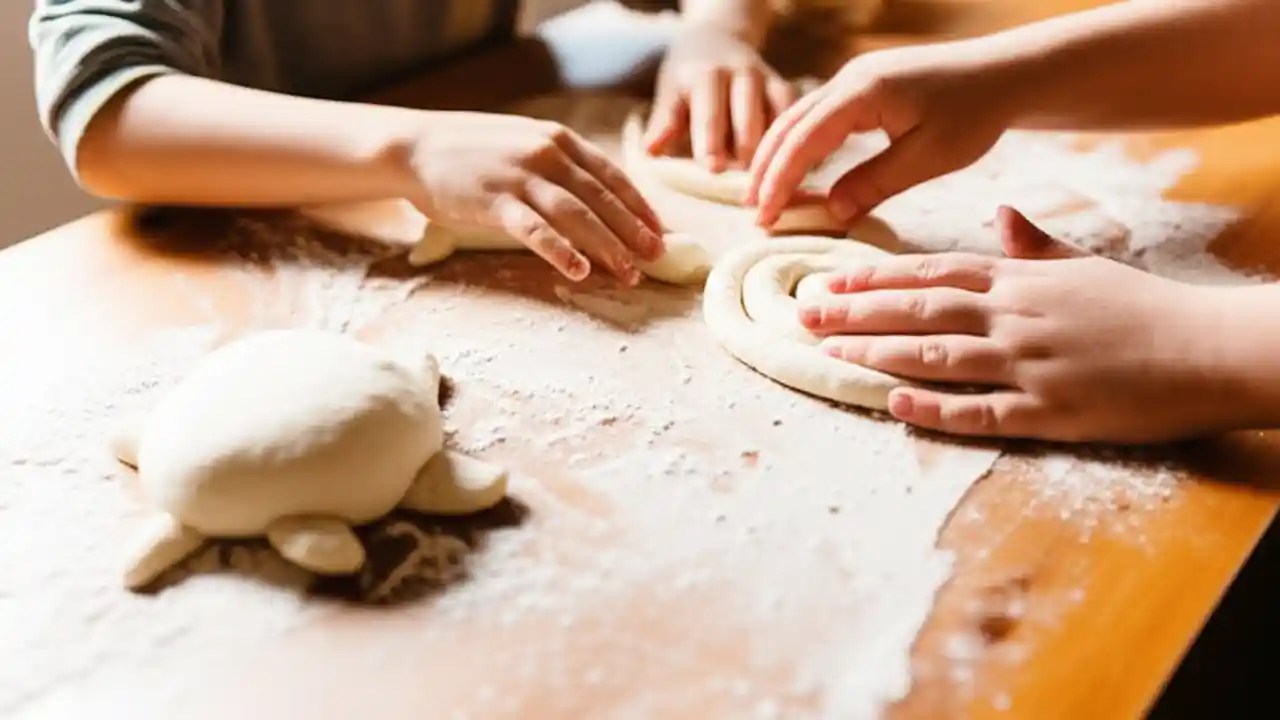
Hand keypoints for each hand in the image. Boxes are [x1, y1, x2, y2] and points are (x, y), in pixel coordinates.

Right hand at [408, 112, 663, 284]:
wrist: (415, 146)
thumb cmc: (472, 151)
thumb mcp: (525, 144)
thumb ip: (560, 165)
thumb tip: (597, 199)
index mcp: (559, 139)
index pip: (612, 175)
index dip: (639, 205)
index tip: (660, 230)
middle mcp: (547, 154)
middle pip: (602, 198)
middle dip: (633, 231)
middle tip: (656, 257)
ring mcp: (521, 176)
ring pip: (578, 215)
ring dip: (608, 246)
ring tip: (628, 273)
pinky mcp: (496, 201)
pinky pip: (536, 230)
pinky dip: (561, 251)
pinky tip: (580, 271)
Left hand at [645, 23, 794, 171]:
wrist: (717, 39)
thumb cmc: (687, 78)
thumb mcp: (670, 93)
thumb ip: (664, 122)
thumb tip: (650, 152)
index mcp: (707, 75)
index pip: (709, 111)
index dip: (711, 142)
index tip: (712, 170)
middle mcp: (741, 73)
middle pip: (747, 112)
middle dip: (745, 147)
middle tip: (744, 183)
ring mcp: (768, 79)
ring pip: (776, 112)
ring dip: (774, 146)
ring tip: (769, 181)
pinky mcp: (786, 88)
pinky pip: (794, 114)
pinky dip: (794, 138)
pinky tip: (791, 168)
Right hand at [748, 41, 1015, 226]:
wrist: (1006, 74)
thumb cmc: (975, 114)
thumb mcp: (928, 157)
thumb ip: (874, 183)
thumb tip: (830, 212)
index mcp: (863, 91)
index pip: (804, 140)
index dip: (780, 181)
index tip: (765, 217)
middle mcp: (850, 78)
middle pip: (790, 125)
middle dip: (767, 170)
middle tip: (754, 213)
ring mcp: (854, 78)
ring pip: (799, 118)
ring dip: (778, 157)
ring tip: (764, 196)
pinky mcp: (864, 85)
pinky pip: (818, 115)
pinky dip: (800, 144)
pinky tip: (795, 170)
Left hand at [801, 208, 1247, 442]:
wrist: (1208, 347)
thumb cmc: (1145, 307)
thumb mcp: (1086, 264)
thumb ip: (1036, 246)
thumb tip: (1004, 217)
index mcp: (1020, 281)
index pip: (932, 273)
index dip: (875, 279)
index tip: (829, 282)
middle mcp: (1014, 316)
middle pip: (920, 309)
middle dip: (855, 313)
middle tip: (803, 317)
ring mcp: (1028, 364)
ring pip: (936, 355)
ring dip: (876, 352)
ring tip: (827, 353)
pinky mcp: (1048, 412)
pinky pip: (979, 411)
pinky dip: (934, 409)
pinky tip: (892, 404)